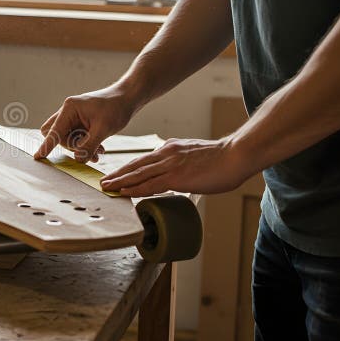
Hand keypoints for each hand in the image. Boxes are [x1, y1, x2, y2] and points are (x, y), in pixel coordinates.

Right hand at [34, 86, 135, 161]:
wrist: (128, 98)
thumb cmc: (116, 108)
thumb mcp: (103, 129)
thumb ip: (88, 146)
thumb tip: (78, 160)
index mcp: (69, 109)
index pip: (54, 131)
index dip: (47, 146)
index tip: (38, 157)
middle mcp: (68, 112)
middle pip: (56, 135)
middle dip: (69, 146)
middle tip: (86, 150)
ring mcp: (74, 117)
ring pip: (67, 138)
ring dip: (80, 148)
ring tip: (98, 152)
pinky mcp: (80, 122)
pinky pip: (76, 138)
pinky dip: (85, 145)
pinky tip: (98, 149)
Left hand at [100, 137, 250, 195]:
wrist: (236, 154)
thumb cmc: (223, 158)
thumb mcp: (195, 156)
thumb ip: (183, 163)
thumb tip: (180, 175)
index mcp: (171, 148)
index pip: (144, 159)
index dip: (129, 168)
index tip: (117, 174)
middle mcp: (166, 153)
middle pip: (136, 165)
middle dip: (118, 174)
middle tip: (103, 181)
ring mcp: (170, 164)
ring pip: (138, 174)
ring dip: (120, 181)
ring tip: (106, 187)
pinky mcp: (176, 176)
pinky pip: (150, 184)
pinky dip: (134, 188)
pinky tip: (123, 192)